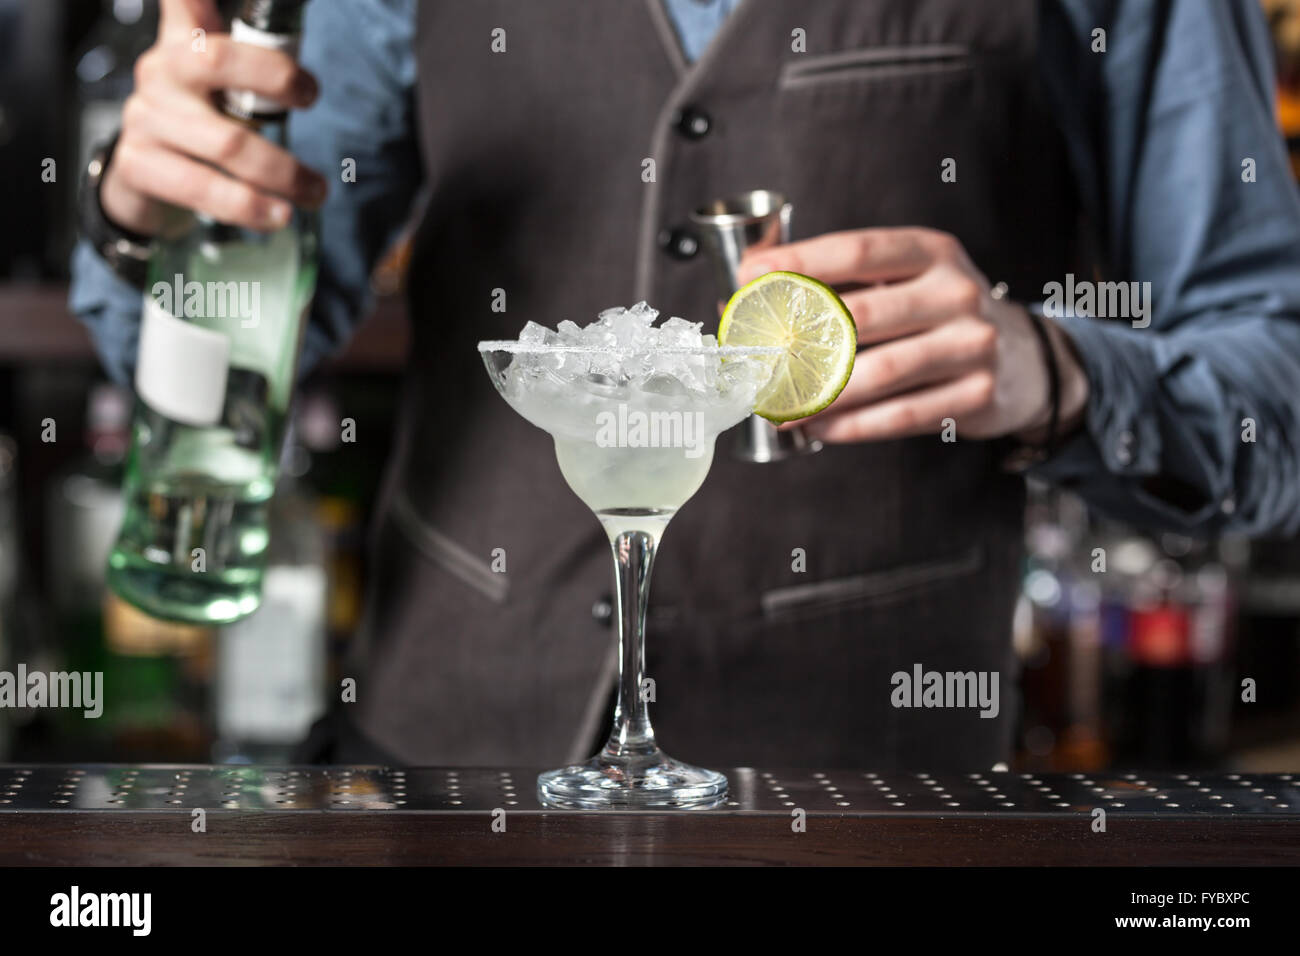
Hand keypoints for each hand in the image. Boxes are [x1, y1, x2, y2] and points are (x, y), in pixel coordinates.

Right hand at [100, 0, 326, 236]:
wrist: (141, 179)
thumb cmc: (193, 122)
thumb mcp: (211, 80)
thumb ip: (241, 50)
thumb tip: (281, 19)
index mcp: (182, 45)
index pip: (194, 5)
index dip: (250, 32)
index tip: (307, 85)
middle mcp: (158, 72)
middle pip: (220, 61)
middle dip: (277, 90)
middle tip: (316, 118)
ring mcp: (144, 118)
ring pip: (224, 141)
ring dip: (281, 173)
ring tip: (314, 193)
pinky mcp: (138, 166)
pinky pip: (200, 187)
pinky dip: (247, 206)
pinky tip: (275, 218)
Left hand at [736, 227, 1088, 443]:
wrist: (1024, 357)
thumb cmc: (940, 314)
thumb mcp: (908, 277)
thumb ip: (843, 281)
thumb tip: (752, 291)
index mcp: (932, 252)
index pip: (859, 252)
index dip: (801, 262)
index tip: (752, 275)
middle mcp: (956, 292)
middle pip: (862, 315)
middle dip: (798, 339)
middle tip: (755, 358)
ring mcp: (973, 344)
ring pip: (879, 374)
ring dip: (818, 394)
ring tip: (778, 405)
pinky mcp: (977, 394)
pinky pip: (901, 415)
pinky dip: (851, 425)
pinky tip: (819, 426)